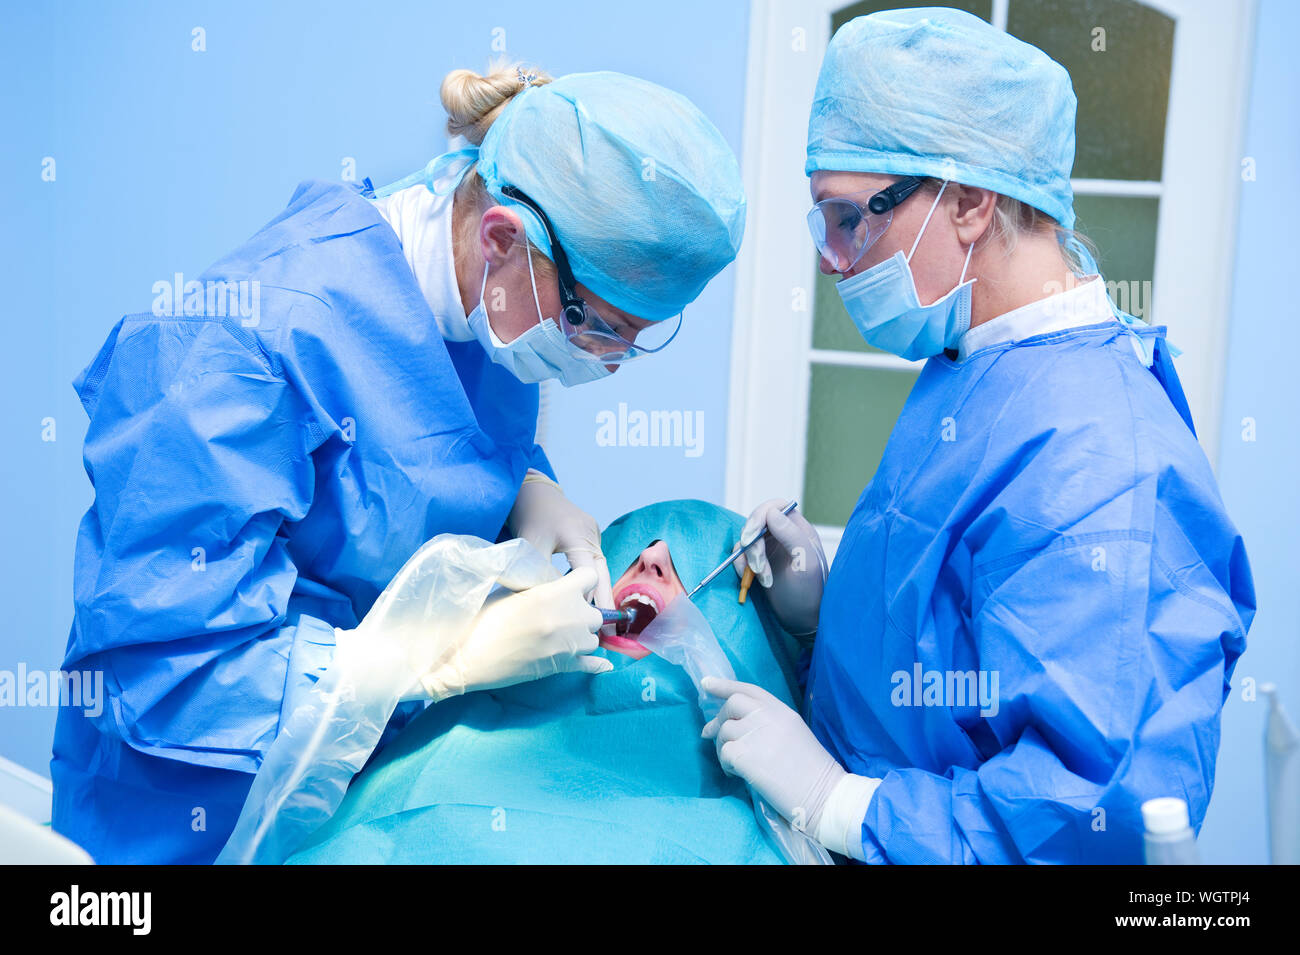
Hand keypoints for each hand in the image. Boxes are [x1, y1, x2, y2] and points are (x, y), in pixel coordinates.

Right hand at [418, 565, 609, 700]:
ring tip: (563, 637)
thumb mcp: (512, 590)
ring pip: (593, 639)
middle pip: (596, 613)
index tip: (573, 584)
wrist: (469, 657)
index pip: (590, 576)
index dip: (581, 579)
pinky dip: (596, 664)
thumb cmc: (484, 619)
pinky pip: (592, 665)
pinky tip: (603, 665)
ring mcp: (570, 644)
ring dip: (582, 637)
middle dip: (582, 613)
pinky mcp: (564, 667)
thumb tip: (553, 582)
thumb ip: (540, 585)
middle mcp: (571, 617)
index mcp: (557, 592)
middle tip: (562, 616)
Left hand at [507, 470, 614, 611]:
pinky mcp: (589, 536)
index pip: (589, 574)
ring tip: (599, 623)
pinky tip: (588, 600)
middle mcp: (591, 535)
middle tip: (609, 633)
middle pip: (602, 574)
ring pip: (599, 570)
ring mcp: (593, 534)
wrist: (531, 489)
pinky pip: (593, 563)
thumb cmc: (529, 515)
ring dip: (598, 593)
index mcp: (578, 536)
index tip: (591, 622)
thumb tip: (544, 602)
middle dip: (604, 603)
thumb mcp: (530, 544)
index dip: (591, 600)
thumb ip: (537, 572)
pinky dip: (591, 581)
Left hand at [700, 677, 843, 834]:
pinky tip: (738, 775)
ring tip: (735, 765)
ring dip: (722, 747)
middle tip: (710, 733)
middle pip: (732, 703)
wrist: (824, 795)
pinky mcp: (744, 755)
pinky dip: (726, 765)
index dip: (724, 685)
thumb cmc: (812, 771)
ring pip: (724, 730)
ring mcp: (756, 734)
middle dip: (719, 718)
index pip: (749, 690)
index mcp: (782, 711)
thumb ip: (768, 724)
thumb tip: (735, 725)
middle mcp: (768, 716)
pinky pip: (724, 753)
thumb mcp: (794, 734)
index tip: (706, 683)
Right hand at [731, 499, 826, 635]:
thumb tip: (772, 512)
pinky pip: (741, 555)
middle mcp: (784, 535)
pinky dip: (741, 566)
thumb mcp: (805, 564)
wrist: (804, 623)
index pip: (775, 507)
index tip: (750, 538)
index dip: (758, 517)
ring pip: (746, 540)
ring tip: (763, 580)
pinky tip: (752, 581)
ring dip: (748, 559)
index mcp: (800, 530)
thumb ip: (791, 535)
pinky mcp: (760, 562)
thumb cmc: (810, 595)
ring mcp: (771, 548)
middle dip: (752, 544)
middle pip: (756, 522)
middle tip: (757, 566)